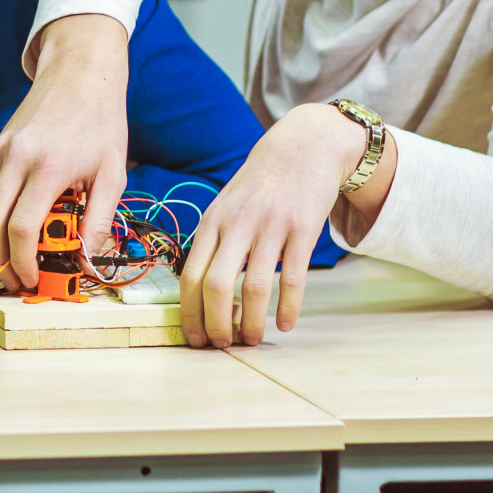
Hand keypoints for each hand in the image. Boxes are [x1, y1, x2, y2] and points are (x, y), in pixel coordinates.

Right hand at [0, 13, 130, 285]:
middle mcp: (17, 159)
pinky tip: (19, 227)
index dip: (22, 262)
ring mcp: (2, 151)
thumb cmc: (101, 120)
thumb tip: (85, 259)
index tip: (32, 282)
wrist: (80, 70)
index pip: (21, 228)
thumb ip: (98, 219)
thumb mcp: (113, 172)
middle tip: (15, 281)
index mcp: (48, 167)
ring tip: (17, 260)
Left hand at [177, 101, 388, 347]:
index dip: (190, 313)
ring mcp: (270, 226)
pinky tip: (285, 324)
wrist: (303, 146)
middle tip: (222, 346)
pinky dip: (288, 307)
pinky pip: (292, 277)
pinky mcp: (302, 229)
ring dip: (251, 322)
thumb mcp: (226, 205)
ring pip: (254, 287)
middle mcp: (237, 224)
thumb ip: (214, 241)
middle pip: (216, 286)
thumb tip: (199, 290)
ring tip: (252, 340)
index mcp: (212, 222)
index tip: (195, 338)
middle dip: (216, 324)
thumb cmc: (261, 184)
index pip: (190, 276)